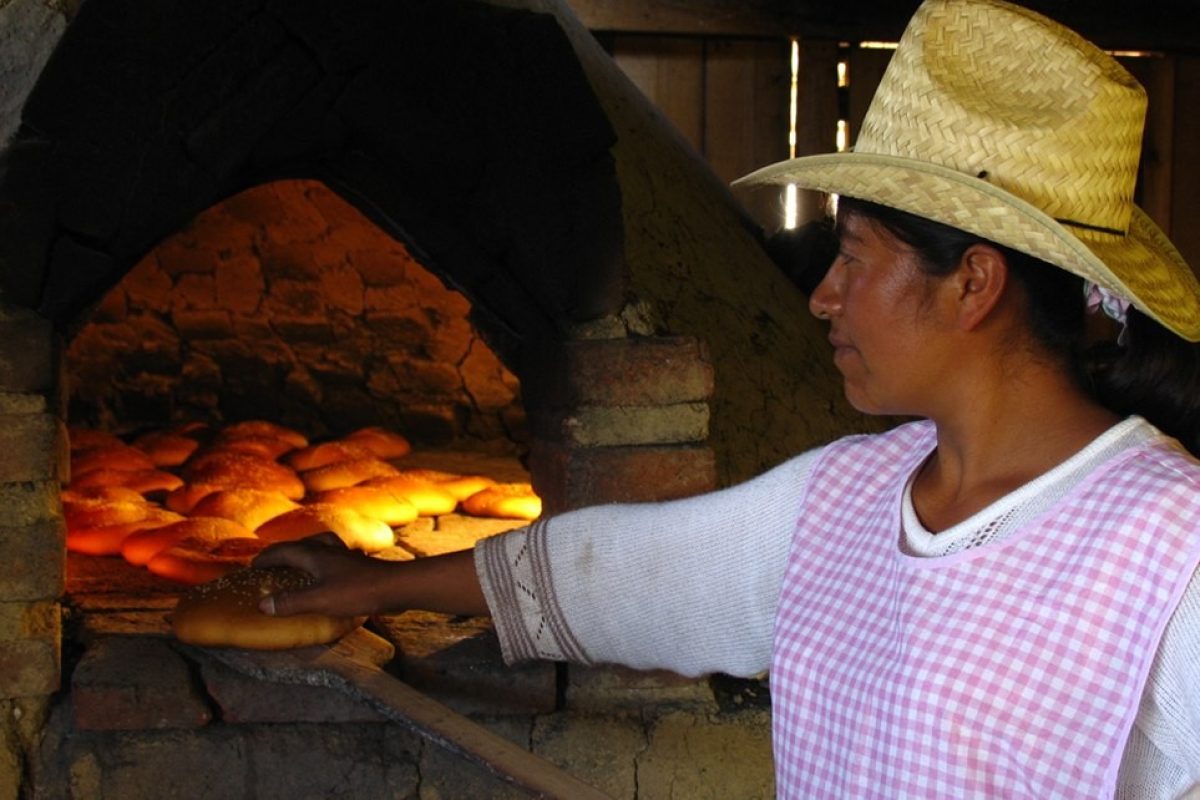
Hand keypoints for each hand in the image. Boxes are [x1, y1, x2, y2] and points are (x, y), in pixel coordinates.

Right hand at [252, 534, 389, 617]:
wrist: (397, 587)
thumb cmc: (358, 591)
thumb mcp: (319, 599)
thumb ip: (290, 602)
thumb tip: (262, 604)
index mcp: (316, 554)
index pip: (285, 550)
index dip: (267, 557)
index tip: (253, 565)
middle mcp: (330, 551)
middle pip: (303, 544)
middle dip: (285, 551)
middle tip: (274, 561)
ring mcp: (347, 557)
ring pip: (322, 546)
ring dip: (307, 551)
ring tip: (301, 561)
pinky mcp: (360, 566)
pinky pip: (336, 558)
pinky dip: (326, 562)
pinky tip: (331, 573)